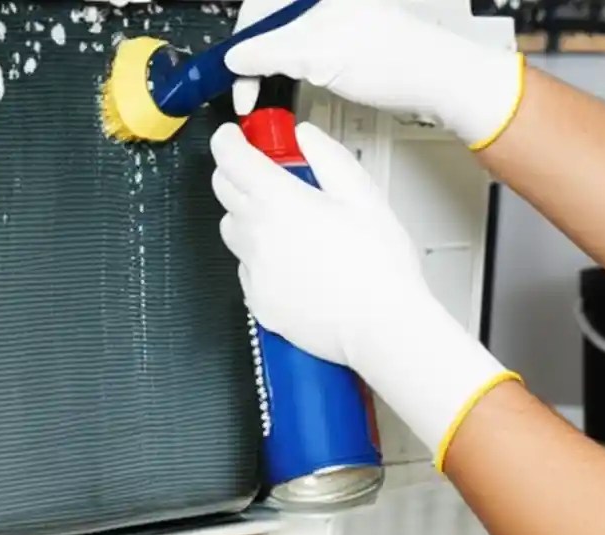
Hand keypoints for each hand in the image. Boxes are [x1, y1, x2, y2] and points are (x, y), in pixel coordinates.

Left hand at [211, 121, 517, 466]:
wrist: (381, 327)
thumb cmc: (380, 268)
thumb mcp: (363, 196)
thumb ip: (328, 158)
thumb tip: (306, 137)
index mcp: (280, 203)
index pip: (231, 160)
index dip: (227, 142)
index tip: (232, 138)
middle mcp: (257, 235)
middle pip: (223, 191)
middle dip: (235, 174)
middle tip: (262, 172)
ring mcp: (254, 271)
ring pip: (231, 230)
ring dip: (247, 217)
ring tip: (286, 221)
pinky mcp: (257, 300)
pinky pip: (246, 268)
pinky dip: (259, 257)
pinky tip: (293, 261)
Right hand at [227, 0, 523, 149]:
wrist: (434, 83)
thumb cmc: (397, 61)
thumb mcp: (320, 56)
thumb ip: (270, 54)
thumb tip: (234, 58)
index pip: (258, 9)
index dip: (238, 44)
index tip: (227, 74)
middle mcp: (321, 1)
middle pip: (264, 24)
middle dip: (249, 59)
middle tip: (243, 91)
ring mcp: (328, 19)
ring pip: (277, 40)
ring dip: (263, 68)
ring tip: (257, 91)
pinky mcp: (334, 39)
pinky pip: (293, 50)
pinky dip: (280, 71)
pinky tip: (280, 85)